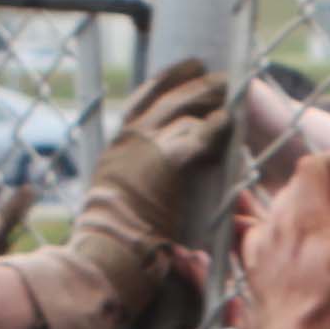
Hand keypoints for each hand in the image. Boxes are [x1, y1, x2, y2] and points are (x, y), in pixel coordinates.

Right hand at [0, 60, 232, 328]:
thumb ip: (134, 184)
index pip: (139, 104)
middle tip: (208, 69)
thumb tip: (149, 183)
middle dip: (186, 80)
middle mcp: (125, 142)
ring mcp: (141, 149)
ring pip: (178, 108)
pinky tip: (225, 121)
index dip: (161, 85)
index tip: (180, 70)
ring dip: (204, 96)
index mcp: (115, 151)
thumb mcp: (118, 204)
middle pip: (159, 97)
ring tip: (226, 87)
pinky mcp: (162, 163)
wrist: (103, 259)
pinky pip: (194, 136)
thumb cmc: (111, 246)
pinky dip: (212, 127)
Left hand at [210, 147, 329, 328]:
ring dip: (302, 208)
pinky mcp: (252, 261)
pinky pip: (261, 227)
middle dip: (323, 188)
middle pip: (296, 183)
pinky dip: (279, 227)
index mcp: (308, 219)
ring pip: (278, 204)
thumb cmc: (324, 315)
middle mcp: (279, 223)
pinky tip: (292, 247)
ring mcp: (261, 241)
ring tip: (324, 232)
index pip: (312, 165)